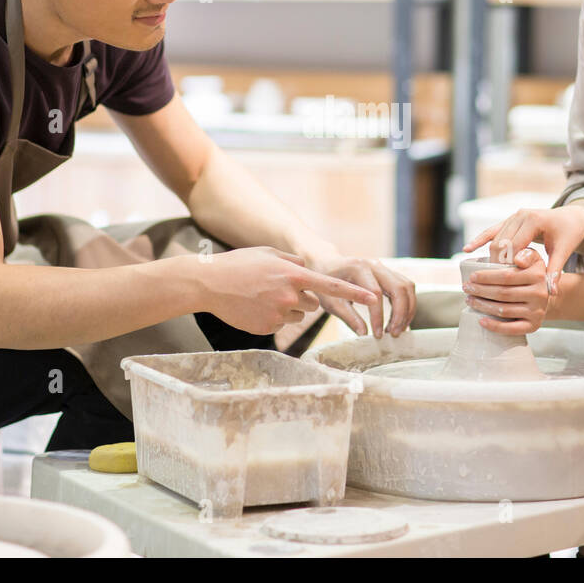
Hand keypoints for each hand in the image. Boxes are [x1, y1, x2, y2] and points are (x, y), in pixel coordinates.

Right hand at [199, 247, 378, 336]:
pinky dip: (271, 318)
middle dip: (302, 297)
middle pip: (312, 303)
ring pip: (297, 315)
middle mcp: (290, 296)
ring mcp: (278, 314)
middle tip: (276, 288)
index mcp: (294, 275)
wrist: (210, 284)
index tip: (373, 299)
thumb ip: (293, 261)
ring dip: (287, 308)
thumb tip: (307, 267)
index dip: (354, 293)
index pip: (332, 286)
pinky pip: (280, 324)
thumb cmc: (239, 265)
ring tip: (262, 297)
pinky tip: (254, 308)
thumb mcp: (269, 254)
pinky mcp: (267, 328)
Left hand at [302, 252, 415, 338]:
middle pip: (399, 288)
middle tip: (393, 334)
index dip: (379, 316)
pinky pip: (406, 287)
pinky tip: (400, 320)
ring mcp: (384, 267)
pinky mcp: (389, 273)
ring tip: (398, 329)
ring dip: (408, 310)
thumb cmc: (326, 283)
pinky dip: (407, 304)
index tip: (377, 334)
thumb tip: (364, 333)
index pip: (376, 293)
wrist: (326, 265)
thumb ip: (348, 317)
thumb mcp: (331, 302)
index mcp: (358, 268)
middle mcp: (375, 265)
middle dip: (400, 314)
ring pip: (407, 286)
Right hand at [461, 203, 583, 298]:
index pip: (513, 245)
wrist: (571, 217)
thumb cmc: (569, 233)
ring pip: (495, 238)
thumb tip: (551, 292)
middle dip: (496, 263)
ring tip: (484, 276)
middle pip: (501, 242)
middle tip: (493, 283)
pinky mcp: (510, 220)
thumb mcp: (565, 250)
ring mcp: (514, 216)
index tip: (505, 283)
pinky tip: (468, 250)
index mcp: (533, 220)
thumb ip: (555, 270)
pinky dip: (480, 240)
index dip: (508, 264)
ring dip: (491, 257)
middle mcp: (520, 215)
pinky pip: (492, 231)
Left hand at [462, 246, 547, 334]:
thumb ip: (522, 252)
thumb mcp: (531, 258)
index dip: (486, 277)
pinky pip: (511, 329)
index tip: (472, 276)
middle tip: (466, 288)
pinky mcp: (534, 325)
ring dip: (483, 306)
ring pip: (504, 310)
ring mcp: (537, 311)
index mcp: (537, 275)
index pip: (506, 276)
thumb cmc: (531, 274)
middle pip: (503, 293)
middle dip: (480, 291)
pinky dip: (494, 326)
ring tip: (470, 300)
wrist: (546, 295)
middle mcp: (539, 294)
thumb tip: (515, 256)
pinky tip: (481, 320)